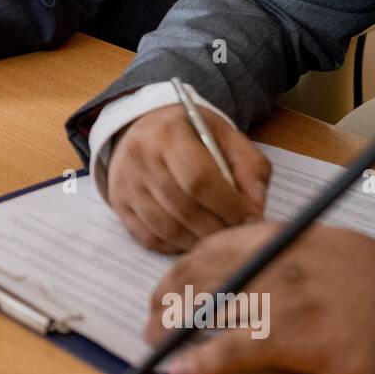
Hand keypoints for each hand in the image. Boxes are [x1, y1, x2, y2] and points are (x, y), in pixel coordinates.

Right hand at [107, 104, 271, 253]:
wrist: (144, 126)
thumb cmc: (190, 134)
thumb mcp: (225, 136)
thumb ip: (249, 167)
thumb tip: (255, 207)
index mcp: (169, 134)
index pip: (199, 180)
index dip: (229, 206)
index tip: (252, 220)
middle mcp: (141, 157)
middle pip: (183, 208)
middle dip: (217, 228)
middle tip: (238, 235)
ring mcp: (125, 182)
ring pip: (166, 228)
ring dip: (198, 241)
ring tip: (218, 238)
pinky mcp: (119, 203)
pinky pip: (149, 238)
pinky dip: (175, 246)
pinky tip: (193, 239)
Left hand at [143, 222, 374, 373]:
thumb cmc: (374, 277)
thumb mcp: (319, 243)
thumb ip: (275, 249)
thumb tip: (233, 269)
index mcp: (278, 234)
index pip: (208, 249)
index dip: (176, 272)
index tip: (161, 290)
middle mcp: (272, 259)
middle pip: (198, 278)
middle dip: (164, 302)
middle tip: (149, 323)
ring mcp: (281, 296)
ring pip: (207, 312)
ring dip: (172, 331)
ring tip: (155, 346)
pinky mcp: (293, 335)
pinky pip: (231, 350)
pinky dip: (201, 363)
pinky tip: (182, 372)